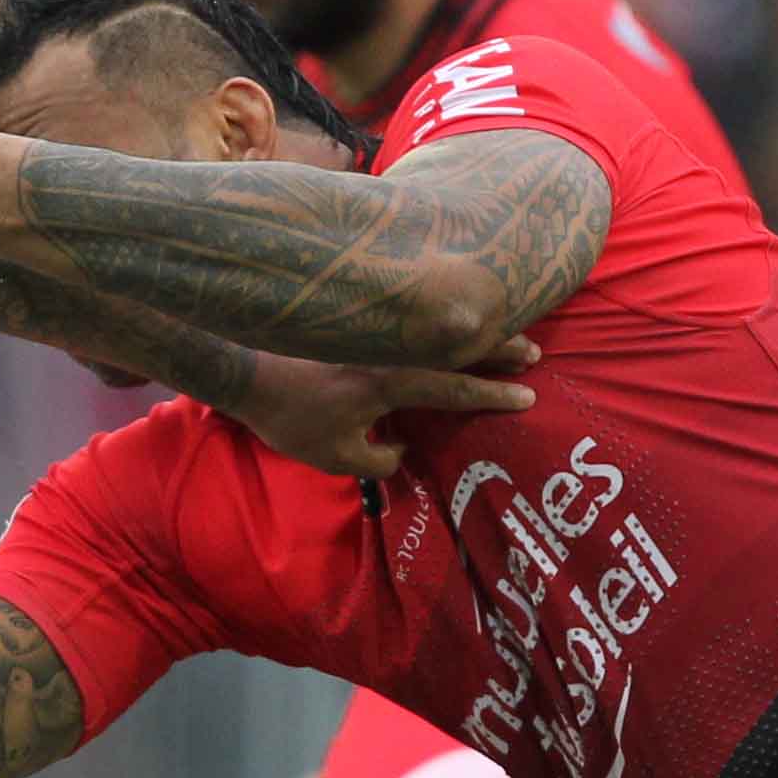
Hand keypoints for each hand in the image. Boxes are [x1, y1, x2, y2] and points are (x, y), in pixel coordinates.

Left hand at [210, 343, 539, 477]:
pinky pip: (409, 318)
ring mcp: (374, 330)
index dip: (490, 395)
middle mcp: (388, 349)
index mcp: (389, 382)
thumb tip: (400, 452)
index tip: (525, 397)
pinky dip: (436, 319)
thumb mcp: (333, 455)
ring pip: (435, 326)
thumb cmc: (289, 416)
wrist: (244, 370)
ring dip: (471, 329)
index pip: (453, 388)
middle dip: (496, 348)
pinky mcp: (358, 320)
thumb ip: (376, 459)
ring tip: (505, 328)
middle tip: (532, 352)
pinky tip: (449, 319)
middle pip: (455, 345)